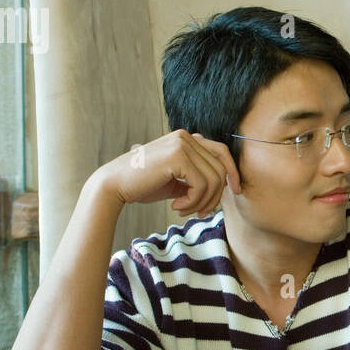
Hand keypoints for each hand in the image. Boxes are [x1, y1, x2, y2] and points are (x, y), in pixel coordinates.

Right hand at [94, 129, 238, 219]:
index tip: (235, 192)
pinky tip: (176, 207)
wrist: (114, 185)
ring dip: (202, 202)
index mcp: (187, 139)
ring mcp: (182, 144)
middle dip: (214, 196)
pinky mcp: (177, 156)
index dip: (232, 173)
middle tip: (200, 213)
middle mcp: (186, 137)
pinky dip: (193, 201)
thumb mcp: (176, 181)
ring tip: (184, 210)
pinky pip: (201, 185)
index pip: (222, 153)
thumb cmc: (143, 185)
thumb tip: (223, 190)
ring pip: (213, 179)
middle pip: (220, 169)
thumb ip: (197, 179)